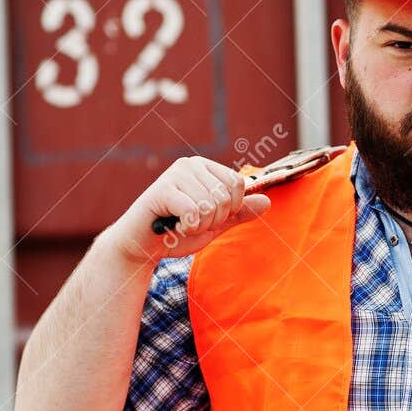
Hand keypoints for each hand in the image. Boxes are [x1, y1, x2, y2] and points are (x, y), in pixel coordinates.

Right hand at [105, 156, 270, 263]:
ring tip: (182, 224)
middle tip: (192, 222)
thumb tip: (267, 200)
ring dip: (200, 226)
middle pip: (225, 196)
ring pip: (210, 205)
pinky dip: (188, 227)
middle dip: (214, 220)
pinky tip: (173, 226)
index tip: (209, 215)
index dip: (230, 208)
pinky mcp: (163, 189)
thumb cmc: (178, 232)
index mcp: (205, 168)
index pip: (238, 183)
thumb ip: (238, 212)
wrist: (144, 246)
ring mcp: (175, 174)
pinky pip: (194, 212)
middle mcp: (190, 164)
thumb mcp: (215, 223)